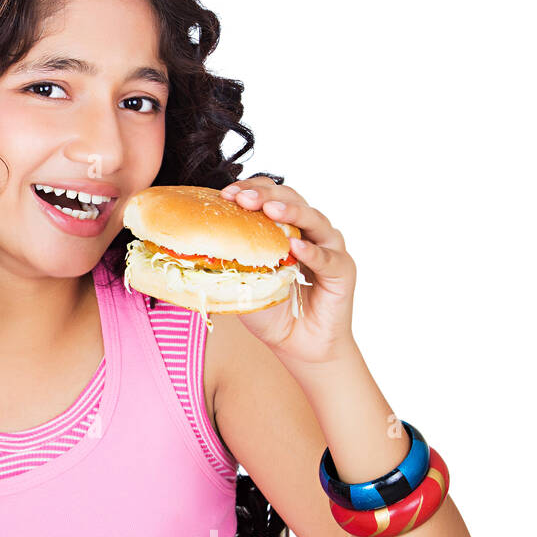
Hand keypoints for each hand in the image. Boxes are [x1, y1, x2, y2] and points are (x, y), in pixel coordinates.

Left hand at [219, 175, 356, 365]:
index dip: (251, 190)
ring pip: (314, 219)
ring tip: (271, 211)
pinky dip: (312, 251)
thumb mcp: (244, 284)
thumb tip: (194, 248)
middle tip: (244, 198)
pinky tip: (296, 246)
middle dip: (266, 195)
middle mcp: (309, 232)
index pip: (271, 196)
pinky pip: (327, 257)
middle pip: (292, 199)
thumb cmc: (272, 313)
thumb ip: (230, 264)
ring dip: (291, 212)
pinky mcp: (342, 270)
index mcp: (285, 229)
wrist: (298, 346)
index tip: (227, 194)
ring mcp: (328, 249)